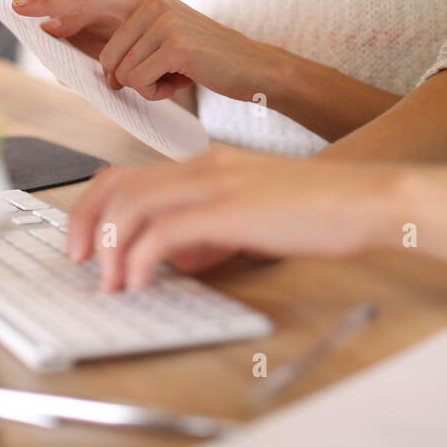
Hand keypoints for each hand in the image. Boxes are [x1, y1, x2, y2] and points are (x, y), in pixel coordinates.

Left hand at [12, 0, 272, 102]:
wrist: (251, 66)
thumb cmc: (198, 60)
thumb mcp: (154, 46)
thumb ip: (112, 43)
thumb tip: (61, 49)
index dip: (50, 4)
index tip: (19, 5)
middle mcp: (149, 1)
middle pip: (98, 43)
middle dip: (104, 70)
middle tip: (141, 78)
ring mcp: (162, 20)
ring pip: (117, 71)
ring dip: (142, 85)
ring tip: (172, 77)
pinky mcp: (174, 44)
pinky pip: (138, 81)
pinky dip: (156, 91)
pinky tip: (180, 81)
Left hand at [67, 146, 406, 289]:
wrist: (367, 198)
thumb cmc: (320, 210)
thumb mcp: (253, 216)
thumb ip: (212, 231)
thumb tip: (179, 258)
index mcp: (208, 164)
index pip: (129, 173)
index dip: (94, 206)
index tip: (83, 242)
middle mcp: (204, 166)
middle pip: (118, 183)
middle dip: (86, 223)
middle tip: (79, 261)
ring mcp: (218, 185)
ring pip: (134, 205)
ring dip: (111, 247)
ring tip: (112, 282)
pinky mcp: (233, 210)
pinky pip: (166, 231)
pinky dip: (142, 257)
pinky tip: (141, 281)